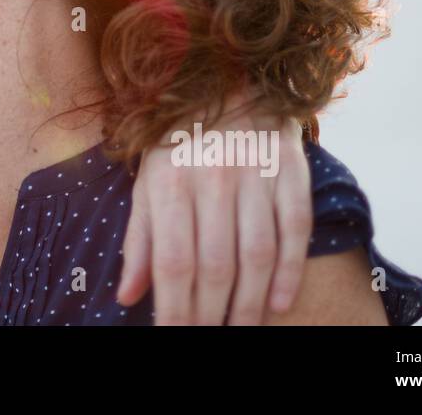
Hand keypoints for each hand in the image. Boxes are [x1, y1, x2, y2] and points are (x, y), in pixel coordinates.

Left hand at [116, 105, 311, 324]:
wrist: (229, 83)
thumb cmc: (179, 143)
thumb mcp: (149, 182)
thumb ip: (140, 239)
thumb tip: (127, 295)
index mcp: (170, 181)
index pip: (173, 261)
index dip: (174, 308)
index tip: (173, 336)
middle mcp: (213, 177)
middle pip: (216, 265)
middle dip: (212, 314)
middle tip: (210, 338)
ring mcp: (255, 173)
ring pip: (257, 255)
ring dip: (250, 304)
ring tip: (241, 330)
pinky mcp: (290, 171)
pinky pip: (294, 232)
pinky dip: (289, 274)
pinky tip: (278, 304)